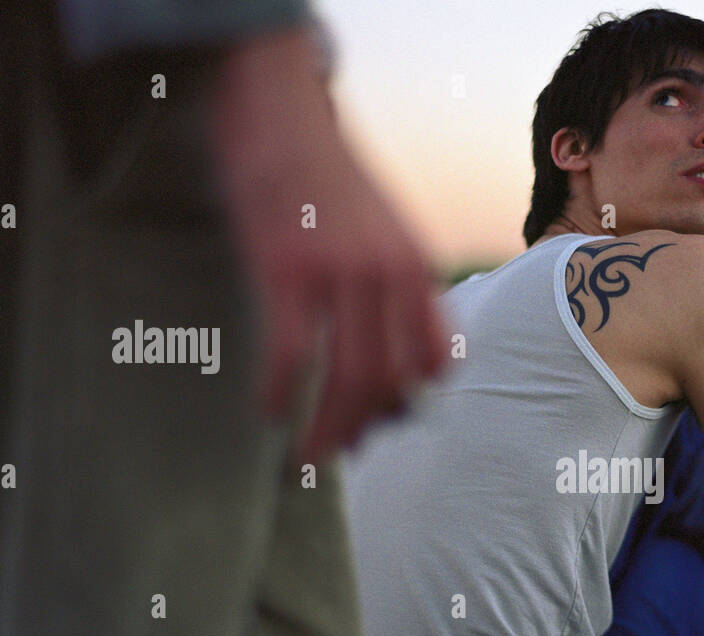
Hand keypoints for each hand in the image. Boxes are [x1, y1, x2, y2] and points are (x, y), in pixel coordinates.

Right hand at [209, 26, 451, 464]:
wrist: (282, 111)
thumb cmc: (328, 179)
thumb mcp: (386, 229)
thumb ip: (398, 286)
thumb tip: (398, 352)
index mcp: (416, 268)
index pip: (436, 357)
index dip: (416, 400)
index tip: (389, 422)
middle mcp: (389, 275)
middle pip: (391, 379)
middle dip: (368, 427)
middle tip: (345, 452)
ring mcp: (340, 273)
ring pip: (349, 377)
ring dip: (328, 428)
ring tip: (311, 456)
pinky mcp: (287, 270)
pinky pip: (291, 355)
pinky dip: (278, 393)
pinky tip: (267, 412)